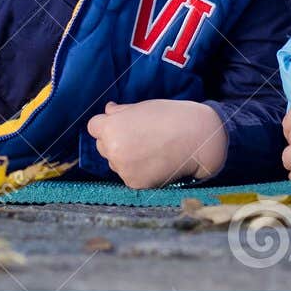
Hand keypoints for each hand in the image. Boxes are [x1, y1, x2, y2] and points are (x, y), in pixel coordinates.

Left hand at [86, 99, 226, 188]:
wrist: (196, 138)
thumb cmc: (170, 117)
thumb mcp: (142, 107)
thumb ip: (121, 111)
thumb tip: (108, 110)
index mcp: (110, 128)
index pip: (94, 127)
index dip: (107, 125)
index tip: (120, 125)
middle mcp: (112, 149)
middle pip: (103, 146)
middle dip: (115, 142)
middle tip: (139, 137)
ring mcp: (123, 168)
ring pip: (115, 163)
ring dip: (126, 158)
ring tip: (150, 150)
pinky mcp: (135, 183)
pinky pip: (129, 176)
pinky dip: (139, 171)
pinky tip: (154, 162)